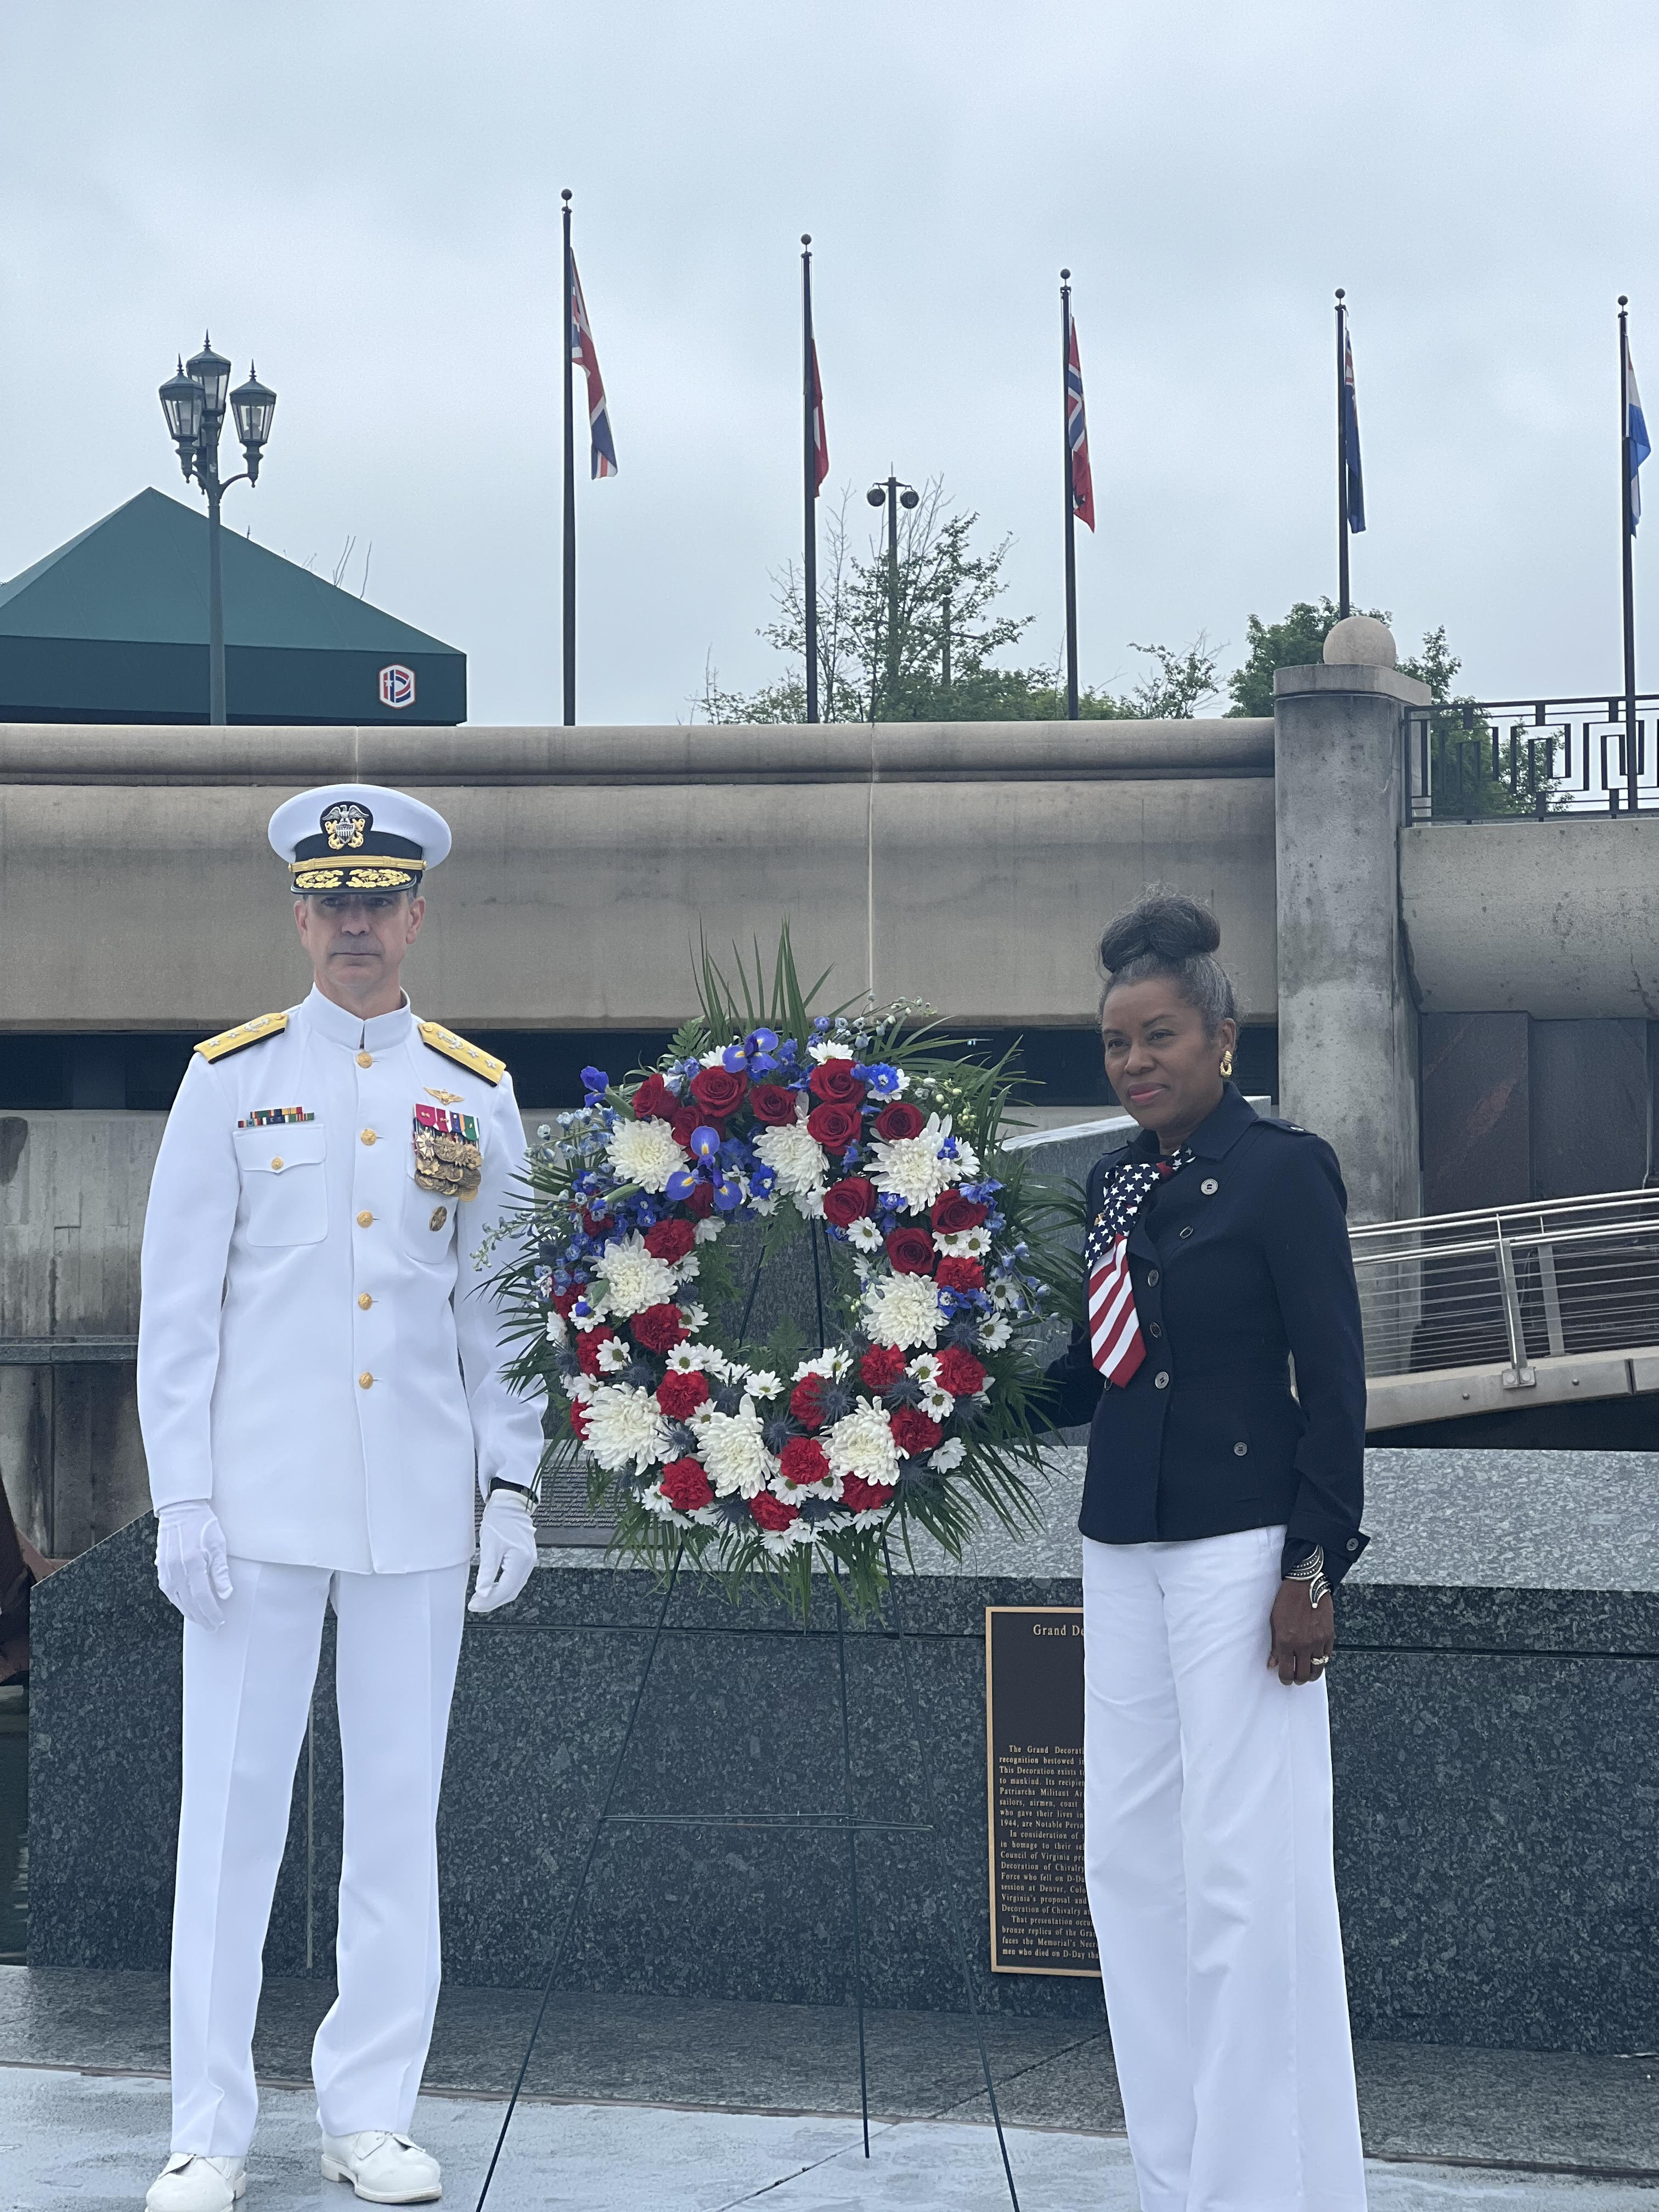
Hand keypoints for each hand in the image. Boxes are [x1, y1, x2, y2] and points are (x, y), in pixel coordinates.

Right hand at [156, 1501, 232, 1630]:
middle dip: (202, 1617)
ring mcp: (166, 1571)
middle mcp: (177, 1570)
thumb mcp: (218, 1545)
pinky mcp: (161, 1570)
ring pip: (178, 1600)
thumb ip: (221, 1572)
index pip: (203, 1597)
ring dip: (190, 1613)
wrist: (180, 1510)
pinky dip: (180, 1602)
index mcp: (193, 1564)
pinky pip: (170, 1592)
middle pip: (189, 1603)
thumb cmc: (202, 1525)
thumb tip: (226, 1594)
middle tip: (212, 1627)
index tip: (219, 1620)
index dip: (211, 1612)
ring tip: (202, 1620)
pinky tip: (188, 1606)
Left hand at [468, 1488, 536, 1614]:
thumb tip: (482, 1592)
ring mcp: (529, 1561)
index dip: (488, 1601)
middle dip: (492, 1601)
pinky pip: (515, 1579)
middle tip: (476, 1605)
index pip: (505, 1590)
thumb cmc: (501, 1520)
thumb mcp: (490, 1546)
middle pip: (511, 1592)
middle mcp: (529, 1563)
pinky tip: (492, 1587)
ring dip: (498, 1595)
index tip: (474, 1605)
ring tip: (481, 1597)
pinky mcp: (525, 1558)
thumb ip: (487, 1572)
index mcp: (521, 1561)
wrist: (510, 1504)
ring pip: (514, 1587)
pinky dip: (503, 1586)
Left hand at [1268, 1575, 1333, 1685]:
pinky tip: (1315, 1658)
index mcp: (1286, 1641)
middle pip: (1303, 1675)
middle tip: (1295, 1677)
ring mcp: (1318, 1642)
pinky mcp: (1330, 1637)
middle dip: (1298, 1679)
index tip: (1284, 1679)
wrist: (1306, 1584)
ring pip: (1317, 1670)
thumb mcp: (1274, 1622)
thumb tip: (1272, 1664)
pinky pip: (1327, 1657)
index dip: (1285, 1679)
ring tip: (1306, 1672)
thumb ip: (1275, 1646)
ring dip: (1311, 1674)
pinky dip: (1321, 1661)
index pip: (1286, 1671)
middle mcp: (1303, 1645)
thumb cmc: (1287, 1600)